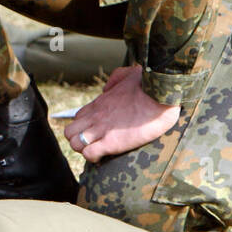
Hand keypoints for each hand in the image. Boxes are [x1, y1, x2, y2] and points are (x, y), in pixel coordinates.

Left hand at [63, 64, 180, 162]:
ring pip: (75, 144)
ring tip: (98, 152)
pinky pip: (90, 154)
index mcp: (99, 104)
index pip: (78, 118)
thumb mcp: (129, 74)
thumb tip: (108, 88)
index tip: (97, 132)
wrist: (161, 96)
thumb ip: (115, 79)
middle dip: (78, 140)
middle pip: (70, 132)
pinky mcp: (112, 142)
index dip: (84, 128)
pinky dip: (93, 158)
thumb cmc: (149, 85)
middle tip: (94, 144)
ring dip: (84, 150)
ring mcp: (102, 129)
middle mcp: (95, 116)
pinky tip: (103, 157)